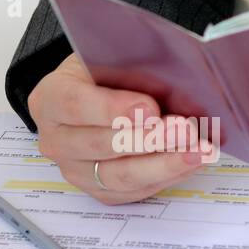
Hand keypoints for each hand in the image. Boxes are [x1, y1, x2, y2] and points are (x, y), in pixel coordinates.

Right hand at [27, 53, 211, 203]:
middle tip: (185, 130)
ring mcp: (76, 170)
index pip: (75, 105)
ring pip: (120, 176)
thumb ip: (128, 65)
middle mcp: (56, 140)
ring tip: (199, 150)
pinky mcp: (99, 190)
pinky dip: (168, 176)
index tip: (149, 107)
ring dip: (165, 164)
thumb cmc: (104, 75)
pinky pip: (135, 191)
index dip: (112, 109)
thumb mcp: (108, 57)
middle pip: (99, 145)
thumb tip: (171, 75)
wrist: (96, 96)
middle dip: (148, 139)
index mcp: (50, 99)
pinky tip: (193, 160)